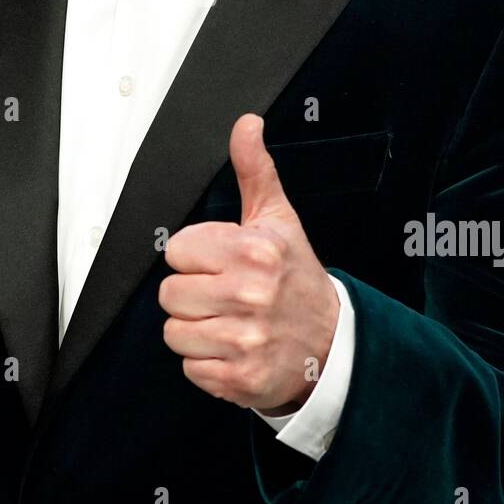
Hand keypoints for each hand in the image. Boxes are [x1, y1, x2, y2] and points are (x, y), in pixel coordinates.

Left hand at [159, 113, 338, 414]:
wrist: (334, 344)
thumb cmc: (296, 277)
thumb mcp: (278, 219)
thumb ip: (254, 169)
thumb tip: (246, 124)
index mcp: (254, 251)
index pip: (177, 250)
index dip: (194, 256)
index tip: (219, 263)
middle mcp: (250, 295)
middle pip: (169, 294)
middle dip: (192, 294)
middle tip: (224, 295)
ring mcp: (246, 340)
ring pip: (174, 333)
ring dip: (196, 331)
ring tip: (228, 323)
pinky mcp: (241, 379)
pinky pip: (190, 369)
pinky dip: (207, 364)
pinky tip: (233, 350)